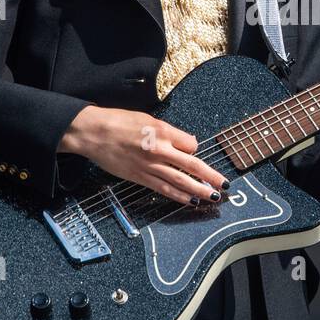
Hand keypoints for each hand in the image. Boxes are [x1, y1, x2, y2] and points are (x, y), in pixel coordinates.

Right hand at [58, 105, 228, 205]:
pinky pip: (164, 189)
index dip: (195, 150)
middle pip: (192, 166)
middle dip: (211, 176)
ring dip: (200, 190)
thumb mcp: (147, 118)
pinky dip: (179, 197)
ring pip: (181, 181)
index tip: (194, 153)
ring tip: (214, 196)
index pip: (191, 144)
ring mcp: (150, 166)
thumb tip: (185, 141)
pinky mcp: (140, 177)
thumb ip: (168, 131)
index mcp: (163, 131)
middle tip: (225, 184)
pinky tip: (190, 201)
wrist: (93, 133)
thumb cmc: (118, 121)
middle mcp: (160, 150)